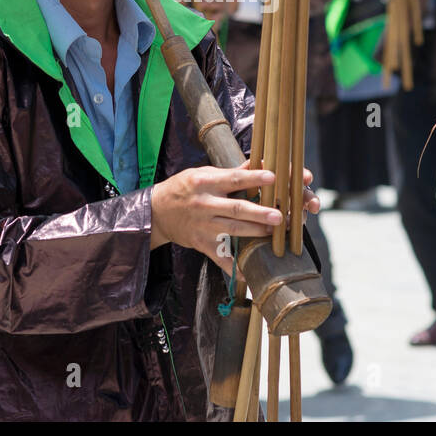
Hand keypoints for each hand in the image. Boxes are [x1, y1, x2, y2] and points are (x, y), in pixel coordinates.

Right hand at [150, 166, 285, 274]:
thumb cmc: (183, 188)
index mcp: (205, 183)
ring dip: (254, 232)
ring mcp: (203, 226)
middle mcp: (204, 204)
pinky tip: (249, 274)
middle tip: (279, 216)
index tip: (272, 177)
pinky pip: (219, 257)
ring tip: (273, 232)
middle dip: (259, 213)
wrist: (156, 212)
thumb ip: (230, 172)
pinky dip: (233, 267)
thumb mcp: (202, 173)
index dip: (252, 178)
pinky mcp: (201, 243)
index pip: (232, 179)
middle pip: (235, 209)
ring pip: (232, 230)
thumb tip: (257, 161)